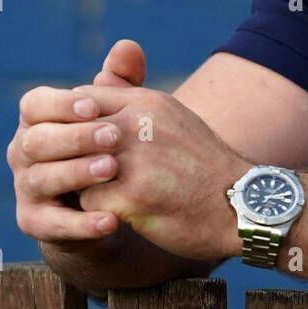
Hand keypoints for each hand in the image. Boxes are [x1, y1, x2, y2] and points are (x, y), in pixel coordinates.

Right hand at [8, 39, 147, 243]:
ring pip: (41, 179)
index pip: (34, 104)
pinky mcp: (34, 223)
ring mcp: (25, 188)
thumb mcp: (119, 113)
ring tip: (112, 170)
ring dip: (76, 174)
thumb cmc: (110, 145)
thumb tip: (127, 46)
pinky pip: (51, 224)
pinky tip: (111, 219)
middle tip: (112, 137)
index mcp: (38, 119)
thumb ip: (121, 82)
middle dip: (74, 138)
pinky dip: (80, 224)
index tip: (94, 106)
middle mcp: (23, 151)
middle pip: (37, 140)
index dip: (61, 104)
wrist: (110, 200)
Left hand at [73, 82, 250, 263]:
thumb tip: (89, 95)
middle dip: (67, 154)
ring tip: (99, 192)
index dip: (70, 122)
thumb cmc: (203, 164)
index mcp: (147, 102)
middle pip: (71, 131)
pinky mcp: (133, 196)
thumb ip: (132, 103)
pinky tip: (117, 213)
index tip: (74, 142)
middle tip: (75, 172)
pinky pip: (87, 202)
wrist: (240, 204)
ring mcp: (135, 160)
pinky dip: (96, 211)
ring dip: (82, 183)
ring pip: (75, 167)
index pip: (81, 99)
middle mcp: (138, 124)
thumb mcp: (172, 119)